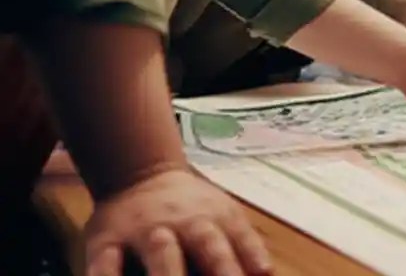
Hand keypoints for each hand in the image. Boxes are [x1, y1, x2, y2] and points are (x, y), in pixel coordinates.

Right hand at [85, 169, 269, 275]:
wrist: (140, 173)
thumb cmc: (193, 210)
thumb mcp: (225, 218)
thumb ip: (246, 247)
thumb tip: (268, 274)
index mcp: (218, 219)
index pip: (240, 240)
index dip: (251, 260)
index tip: (262, 275)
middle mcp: (186, 223)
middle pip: (208, 244)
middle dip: (221, 268)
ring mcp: (146, 231)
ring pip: (160, 252)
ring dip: (168, 275)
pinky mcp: (106, 242)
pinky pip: (105, 263)